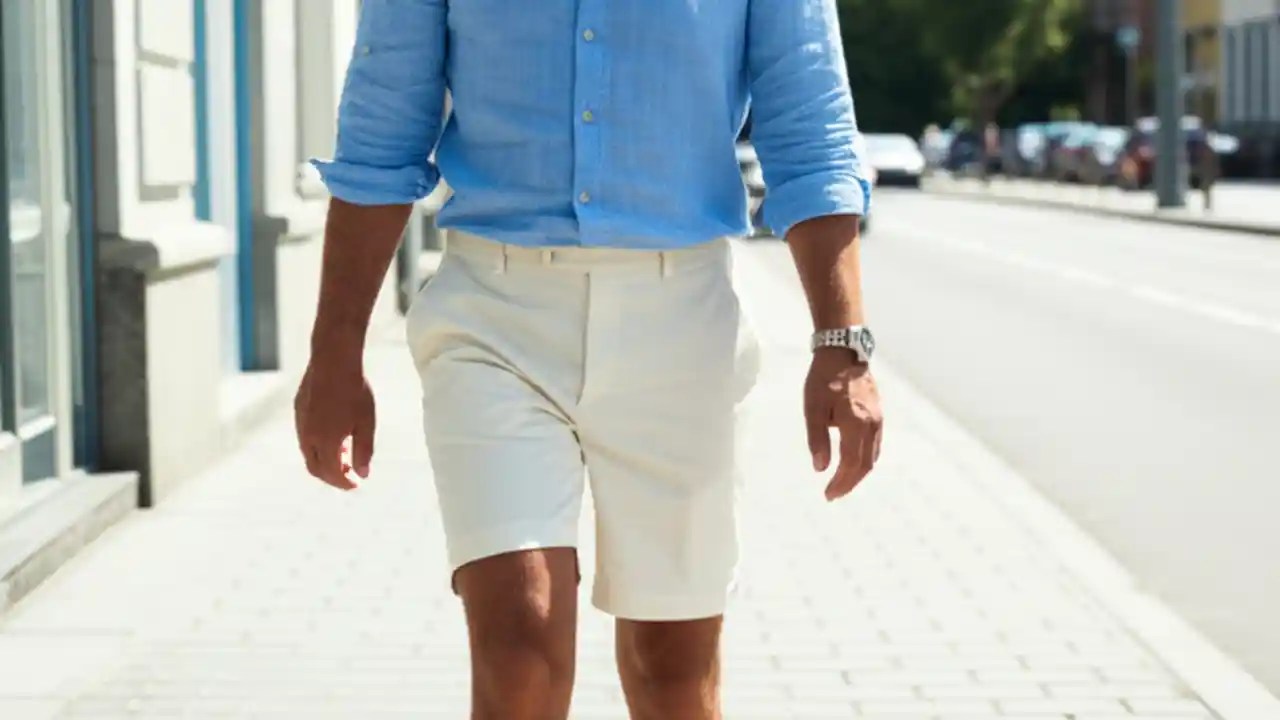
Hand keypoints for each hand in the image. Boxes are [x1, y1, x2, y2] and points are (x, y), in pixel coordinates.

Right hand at [294, 352, 375, 490]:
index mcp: (325, 442)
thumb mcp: (366, 423)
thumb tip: (363, 474)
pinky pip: (305, 436)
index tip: (356, 484)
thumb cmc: (354, 390)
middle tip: (349, 476)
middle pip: (315, 467)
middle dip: (332, 476)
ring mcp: (300, 422)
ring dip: (324, 459)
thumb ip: (363, 451)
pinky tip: (334, 436)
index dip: (344, 482)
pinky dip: (317, 444)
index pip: (331, 473)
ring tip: (345, 455)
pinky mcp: (298, 409)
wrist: (334, 359)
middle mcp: (308, 436)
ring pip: (308, 452)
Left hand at [804, 348, 883, 499]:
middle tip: (834, 493)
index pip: (851, 463)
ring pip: (873, 455)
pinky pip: (875, 444)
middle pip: (865, 464)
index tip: (828, 494)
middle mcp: (871, 424)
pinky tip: (855, 462)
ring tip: (843, 482)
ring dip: (859, 473)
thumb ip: (817, 439)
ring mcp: (878, 419)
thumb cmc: (824, 379)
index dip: (841, 482)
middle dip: (850, 482)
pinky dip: (866, 459)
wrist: (844, 353)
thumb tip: (821, 467)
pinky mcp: (878, 414)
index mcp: (855, 423)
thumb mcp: (813, 409)